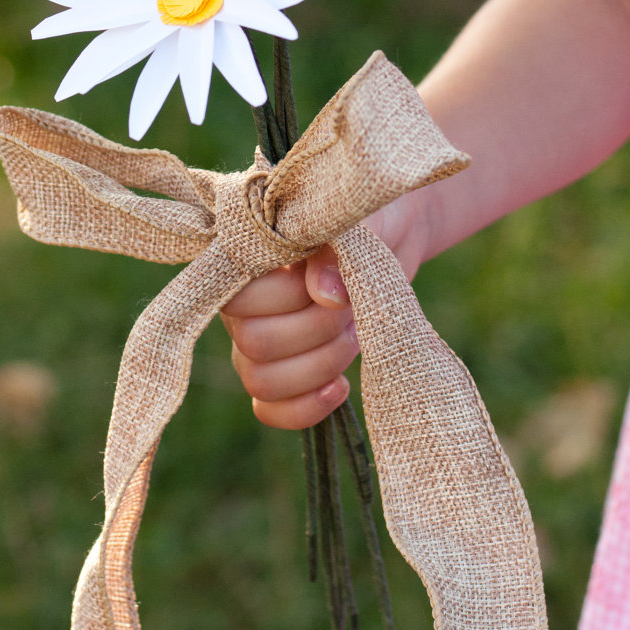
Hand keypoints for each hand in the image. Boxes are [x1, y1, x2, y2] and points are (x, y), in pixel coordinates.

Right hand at [221, 192, 428, 429]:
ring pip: (261, 381)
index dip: (286, 298)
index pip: (238, 298)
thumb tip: (326, 293)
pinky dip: (306, 407)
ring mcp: (258, 342)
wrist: (392, 232)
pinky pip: (270, 410)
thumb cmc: (365, 220)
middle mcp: (242, 304)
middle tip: (350, 308)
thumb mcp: (355, 224)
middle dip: (315, 331)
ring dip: (318, 367)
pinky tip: (341, 386)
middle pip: (253, 345)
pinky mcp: (284, 372)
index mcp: (245, 260)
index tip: (331, 283)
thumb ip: (332, 251)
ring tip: (352, 337)